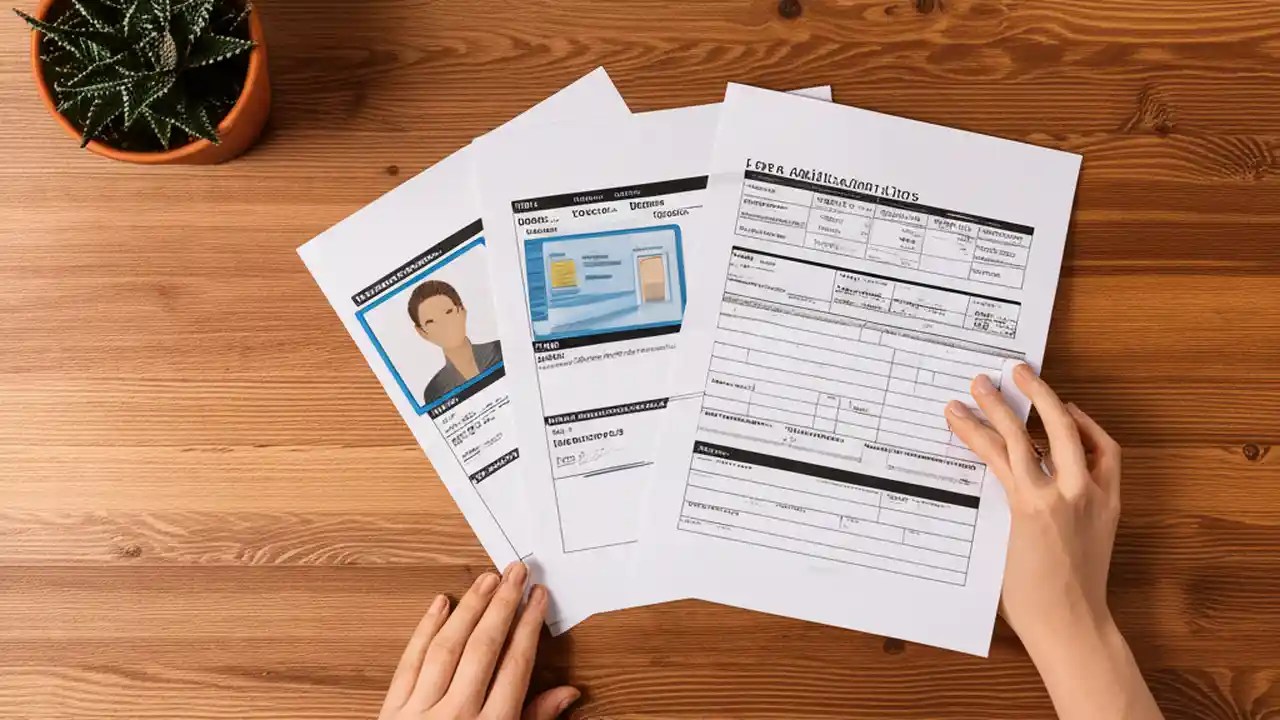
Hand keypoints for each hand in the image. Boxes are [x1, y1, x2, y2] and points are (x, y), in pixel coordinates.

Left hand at [378, 562, 579, 719]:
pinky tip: (440, 605)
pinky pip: (410, 663)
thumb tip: (568, 693)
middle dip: (504, 604)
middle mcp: (456, 717)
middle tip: (517, 571)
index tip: (538, 597)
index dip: (529, 626)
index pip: (515, 665)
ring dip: (470, 608)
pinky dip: (425, 630)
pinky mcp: (390, 713)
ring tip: (487, 579)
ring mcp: (420, 713)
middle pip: (484, 647)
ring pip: (448, 647)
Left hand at [945, 365, 1161, 719]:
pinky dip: (979, 435)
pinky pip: (999, 458)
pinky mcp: (1028, 506)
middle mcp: (1088, 493)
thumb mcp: (1082, 548)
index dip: (1087, 424)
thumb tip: (1023, 490)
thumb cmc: (1068, 597)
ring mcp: (1059, 497)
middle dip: (1042, 395)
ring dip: (999, 406)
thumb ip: (1063, 515)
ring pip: (1027, 436)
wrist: (1071, 624)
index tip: (1067, 408)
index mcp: (1108, 504)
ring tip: (977, 384)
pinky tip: (965, 423)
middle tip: (1019, 371)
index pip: (1107, 451)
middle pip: (1068, 428)